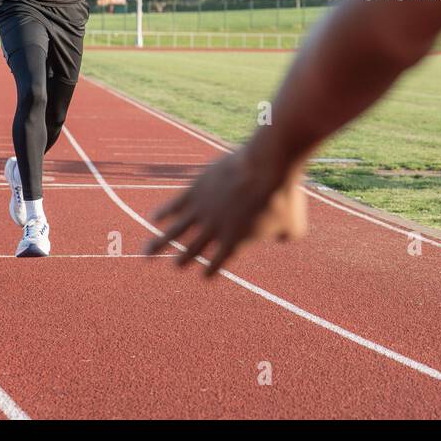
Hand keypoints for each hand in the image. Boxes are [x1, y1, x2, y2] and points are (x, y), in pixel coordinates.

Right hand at [145, 145, 307, 276]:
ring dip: (158, 244)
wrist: (267, 165)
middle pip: (191, 251)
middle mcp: (213, 230)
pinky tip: (153, 218)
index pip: (216, 263)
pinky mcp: (195, 190)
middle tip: (175, 265)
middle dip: (182, 260)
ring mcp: (201, 210)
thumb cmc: (284, 195)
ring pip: (173, 232)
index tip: (205, 275)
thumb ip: (288, 236)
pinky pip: (174, 205)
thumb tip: (283, 238)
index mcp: (234, 242)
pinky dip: (163, 212)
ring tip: (146, 253)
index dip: (210, 271)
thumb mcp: (294, 224)